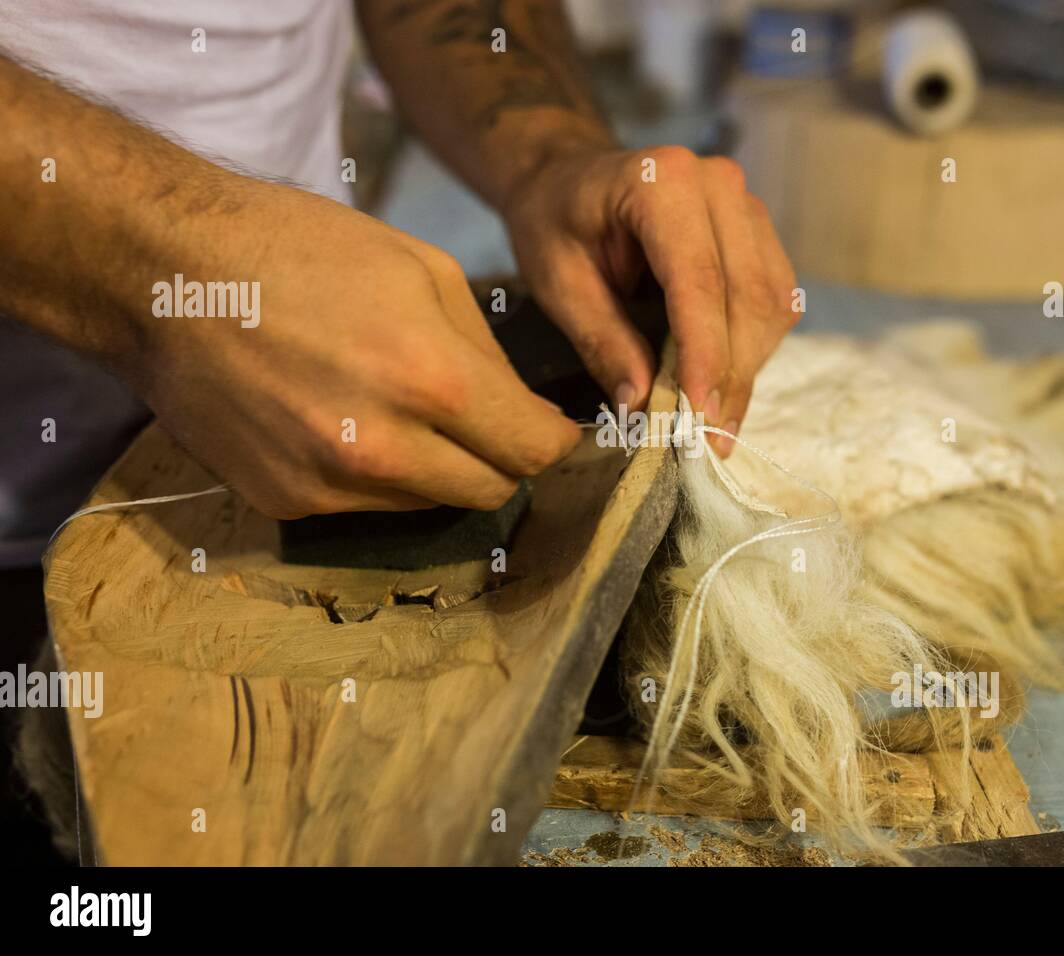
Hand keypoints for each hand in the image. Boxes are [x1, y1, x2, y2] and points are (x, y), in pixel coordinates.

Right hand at [126, 183, 579, 518]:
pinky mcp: (284, 504)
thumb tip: (522, 410)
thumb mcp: (421, 269)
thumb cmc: (300, 249)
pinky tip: (343, 422)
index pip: (534, 452)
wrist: (163, 272)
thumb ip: (485, 351)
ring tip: (403, 412)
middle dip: (503, 459)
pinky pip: (365, 508)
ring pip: (429, 506)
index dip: (556, 441)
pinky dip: (377, 477)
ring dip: (439, 470)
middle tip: (489, 425)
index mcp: (431, 380)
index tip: (555, 429)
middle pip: (491, 491)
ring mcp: (329, 487)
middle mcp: (384, 450)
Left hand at [503, 145, 799, 452]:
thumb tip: (641, 408)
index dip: (705, 354)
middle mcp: (717, 184)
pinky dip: (753, 349)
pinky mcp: (758, 233)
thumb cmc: (554, 224)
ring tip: (714, 423)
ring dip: (748, 369)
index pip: (699, 281)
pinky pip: (775, 300)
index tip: (699, 415)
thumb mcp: (557, 284)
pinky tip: (723, 384)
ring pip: (771, 304)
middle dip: (731, 375)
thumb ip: (602, 342)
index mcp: (662, 182)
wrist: (567, 177)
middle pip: (747, 297)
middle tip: (708, 441)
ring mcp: (746, 206)